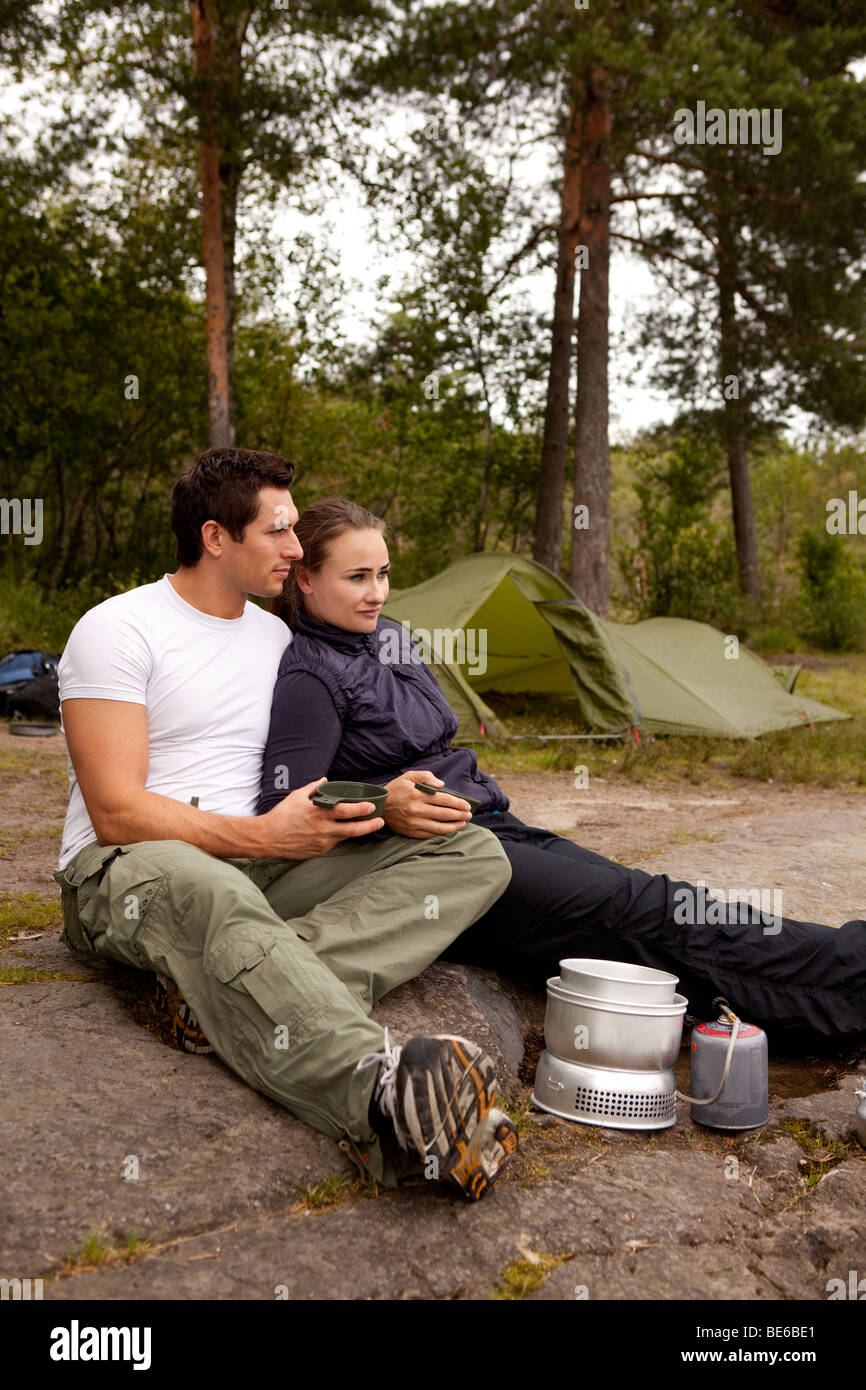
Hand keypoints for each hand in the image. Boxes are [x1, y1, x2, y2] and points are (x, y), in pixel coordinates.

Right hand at [259, 778, 383, 857]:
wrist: (268, 837)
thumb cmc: (282, 815)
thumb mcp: (297, 796)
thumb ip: (313, 788)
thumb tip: (324, 780)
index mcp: (319, 813)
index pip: (345, 810)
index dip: (361, 809)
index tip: (371, 806)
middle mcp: (323, 829)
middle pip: (352, 829)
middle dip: (369, 825)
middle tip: (380, 821)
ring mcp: (322, 842)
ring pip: (345, 837)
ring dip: (356, 831)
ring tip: (367, 826)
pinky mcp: (319, 851)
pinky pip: (333, 843)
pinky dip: (338, 837)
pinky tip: (340, 831)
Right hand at [381, 771, 470, 839]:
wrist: (379, 807)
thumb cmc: (396, 789)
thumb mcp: (409, 776)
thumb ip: (426, 777)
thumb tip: (442, 784)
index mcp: (417, 794)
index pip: (444, 799)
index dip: (458, 803)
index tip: (467, 805)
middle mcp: (416, 809)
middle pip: (445, 814)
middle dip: (460, 815)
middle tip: (469, 815)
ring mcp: (414, 823)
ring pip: (440, 827)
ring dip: (454, 826)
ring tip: (463, 824)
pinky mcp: (411, 832)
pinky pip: (430, 835)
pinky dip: (442, 834)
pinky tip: (449, 830)